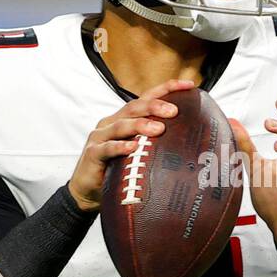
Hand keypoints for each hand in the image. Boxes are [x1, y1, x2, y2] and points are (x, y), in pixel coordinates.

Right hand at [67, 78, 195, 211]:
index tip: (189, 85)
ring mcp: (100, 137)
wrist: (86, 191)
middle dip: (155, 106)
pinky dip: (120, 147)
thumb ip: (155, 143)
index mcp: (124, 118)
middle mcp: (111, 122)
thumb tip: (189, 142)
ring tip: (159, 128)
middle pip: (134, 107)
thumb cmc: (115, 169)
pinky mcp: (92, 153)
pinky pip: (107, 148)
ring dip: (141, 125)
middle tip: (174, 111)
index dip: (167, 89)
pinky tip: (132, 147)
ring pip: (121, 125)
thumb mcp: (138, 152)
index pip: (146, 98)